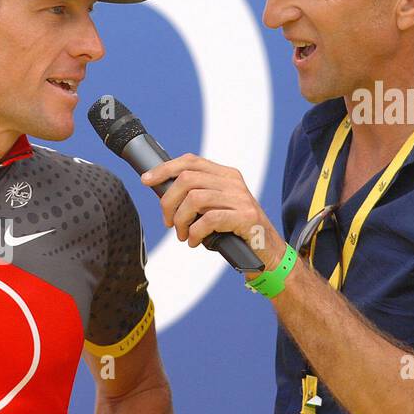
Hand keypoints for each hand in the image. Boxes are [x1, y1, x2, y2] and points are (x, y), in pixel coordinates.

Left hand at [140, 154, 287, 270]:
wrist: (266, 252)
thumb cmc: (235, 231)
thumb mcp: (215, 207)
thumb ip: (196, 196)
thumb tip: (163, 194)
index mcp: (225, 175)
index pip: (191, 161)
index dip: (165, 169)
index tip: (146, 181)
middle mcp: (233, 182)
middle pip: (187, 179)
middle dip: (169, 202)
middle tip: (168, 222)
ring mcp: (241, 198)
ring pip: (195, 199)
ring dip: (180, 221)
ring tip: (182, 235)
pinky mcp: (246, 217)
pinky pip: (209, 220)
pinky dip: (194, 233)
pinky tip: (194, 241)